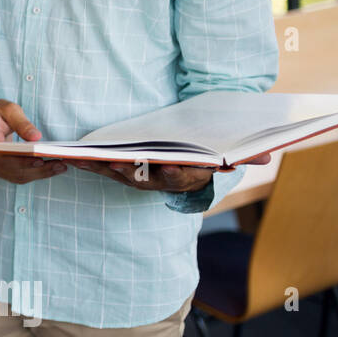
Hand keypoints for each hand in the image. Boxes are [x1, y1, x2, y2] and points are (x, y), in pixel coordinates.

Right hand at [0, 99, 65, 184]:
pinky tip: (52, 169)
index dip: (22, 161)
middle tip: (60, 164)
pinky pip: (21, 176)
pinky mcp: (3, 170)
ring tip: (61, 167)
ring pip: (20, 176)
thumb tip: (36, 137)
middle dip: (39, 169)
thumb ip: (21, 123)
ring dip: (41, 173)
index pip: (4, 157)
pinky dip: (37, 174)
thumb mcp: (9, 110)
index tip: (40, 160)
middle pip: (15, 170)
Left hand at [64, 153, 269, 191]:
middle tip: (106, 161)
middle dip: (121, 169)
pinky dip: (87, 163)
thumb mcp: (223, 158)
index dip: (169, 171)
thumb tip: (267, 155)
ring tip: (79, 157)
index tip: (165, 166)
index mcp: (180, 177)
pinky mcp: (119, 172)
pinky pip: (102, 168)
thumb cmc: (202, 157)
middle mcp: (156, 181)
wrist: (183, 167)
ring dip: (97, 166)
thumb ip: (243, 157)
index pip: (175, 176)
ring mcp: (136, 179)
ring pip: (115, 173)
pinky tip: (70, 156)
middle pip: (137, 176)